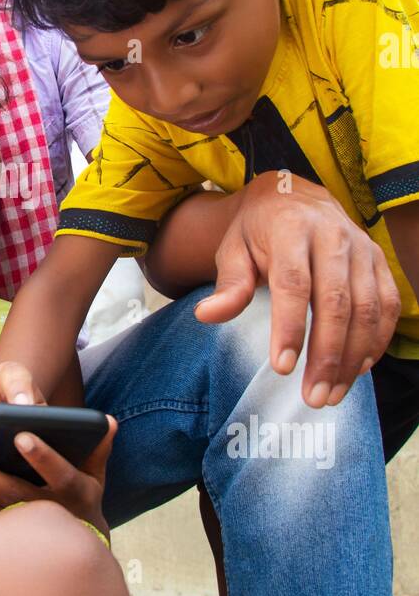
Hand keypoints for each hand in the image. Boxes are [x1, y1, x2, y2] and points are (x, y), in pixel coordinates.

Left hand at [0, 414, 117, 543]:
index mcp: (72, 493)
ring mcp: (24, 534)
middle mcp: (47, 514)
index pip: (58, 474)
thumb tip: (107, 421)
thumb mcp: (95, 476)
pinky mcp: (4, 547)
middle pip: (11, 494)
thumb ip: (97, 448)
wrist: (78, 553)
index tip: (21, 437)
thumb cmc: (82, 502)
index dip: (42, 457)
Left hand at [194, 171, 400, 406]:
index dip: (289, 327)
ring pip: (366, 309)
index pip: (293, 283)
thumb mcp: (234, 249)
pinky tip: (357, 369)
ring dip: (352, 357)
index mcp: (291, 228)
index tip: (282, 367)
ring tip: (332, 393)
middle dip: (326, 355)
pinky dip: (377, 340)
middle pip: (336, 302)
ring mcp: (361, 247)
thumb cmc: (258, 231)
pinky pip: (387, 305)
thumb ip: (228, 284)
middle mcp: (332, 234)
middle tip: (313, 397)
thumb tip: (207, 315)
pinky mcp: (378, 261)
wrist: (293, 197)